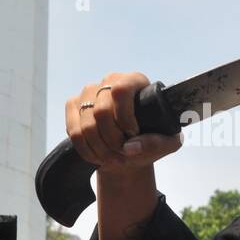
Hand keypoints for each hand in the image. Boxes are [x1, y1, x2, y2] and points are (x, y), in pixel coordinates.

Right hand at [65, 72, 182, 172]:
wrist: (128, 150)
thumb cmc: (150, 141)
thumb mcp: (167, 144)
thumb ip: (157, 143)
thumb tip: (131, 146)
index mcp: (135, 81)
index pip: (121, 90)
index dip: (125, 116)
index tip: (133, 134)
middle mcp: (110, 80)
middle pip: (101, 111)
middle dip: (112, 140)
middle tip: (123, 153)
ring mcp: (89, 92)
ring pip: (86, 124)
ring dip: (100, 149)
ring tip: (113, 159)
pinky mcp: (73, 105)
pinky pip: (73, 131)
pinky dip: (86, 150)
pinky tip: (98, 156)